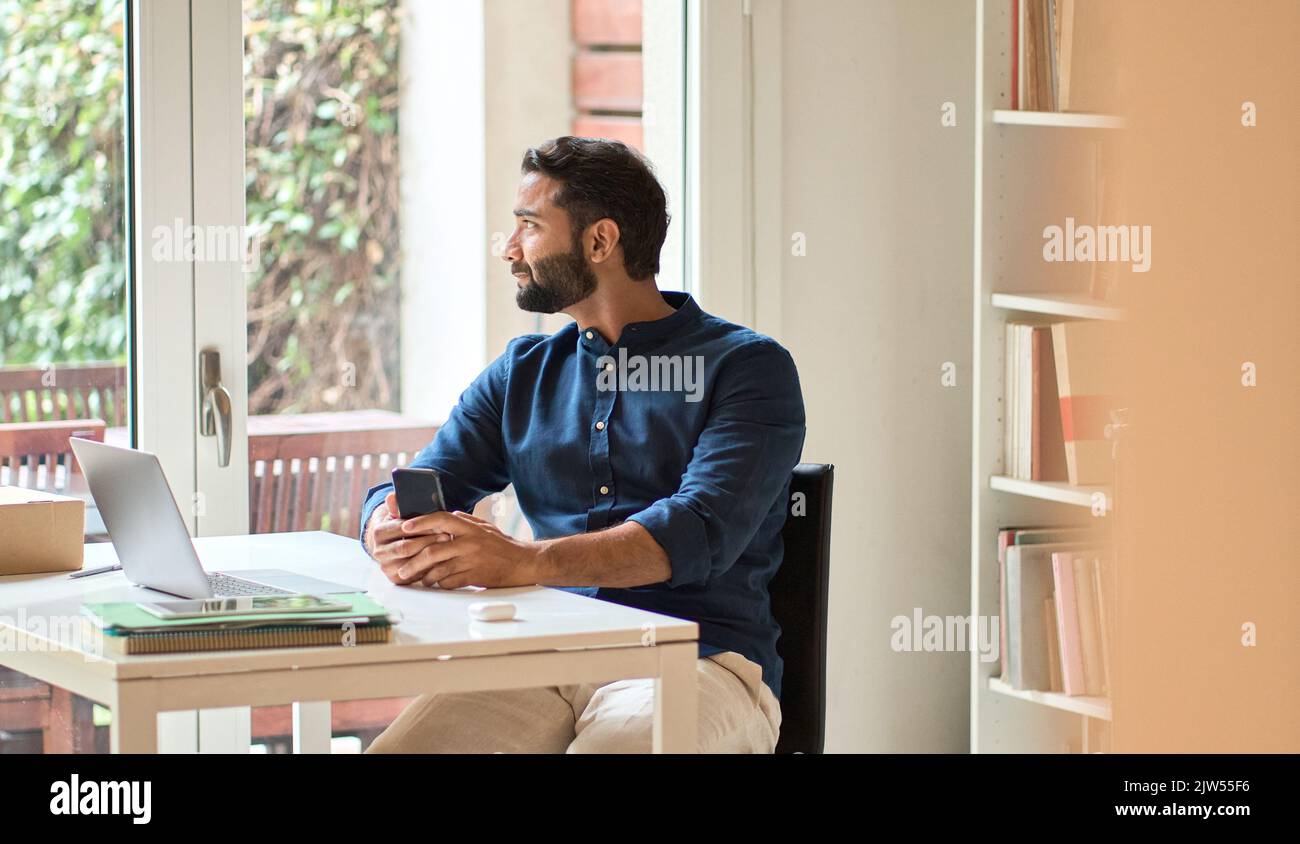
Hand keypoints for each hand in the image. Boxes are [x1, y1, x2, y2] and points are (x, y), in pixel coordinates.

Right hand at [364, 492, 452, 584]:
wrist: (391, 543)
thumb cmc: (399, 525)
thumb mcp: (398, 513)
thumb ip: (396, 505)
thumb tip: (392, 497)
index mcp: (379, 533)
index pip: (402, 529)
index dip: (422, 527)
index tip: (439, 524)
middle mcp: (379, 551)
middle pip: (406, 548)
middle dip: (428, 541)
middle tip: (446, 536)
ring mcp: (387, 566)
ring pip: (411, 563)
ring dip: (431, 555)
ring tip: (446, 547)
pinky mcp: (396, 578)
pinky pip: (414, 575)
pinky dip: (429, 568)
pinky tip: (442, 560)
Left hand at [393, 510, 542, 588]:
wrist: (524, 563)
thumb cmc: (503, 545)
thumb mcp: (486, 527)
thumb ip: (467, 520)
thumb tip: (450, 513)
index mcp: (470, 528)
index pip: (441, 519)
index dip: (421, 522)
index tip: (405, 527)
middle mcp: (469, 542)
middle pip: (433, 550)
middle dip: (413, 561)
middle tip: (402, 568)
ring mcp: (472, 560)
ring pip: (439, 569)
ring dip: (425, 576)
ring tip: (418, 579)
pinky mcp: (475, 577)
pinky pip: (450, 582)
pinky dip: (440, 584)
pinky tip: (436, 584)